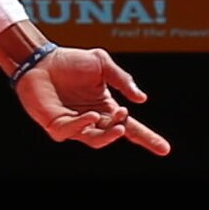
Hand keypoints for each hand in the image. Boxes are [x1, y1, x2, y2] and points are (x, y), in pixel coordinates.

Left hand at [21, 45, 171, 154]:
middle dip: (123, 129)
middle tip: (124, 115)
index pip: (131, 128)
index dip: (148, 139)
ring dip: (108, 133)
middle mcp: (93, 120)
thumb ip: (123, 80)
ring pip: (97, 140)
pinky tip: (90, 115)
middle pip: (117, 135)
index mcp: (107, 108)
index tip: (165, 150)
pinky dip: (83, 126)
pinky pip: (73, 133)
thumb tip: (141, 100)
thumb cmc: (71, 61)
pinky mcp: (57, 127)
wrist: (42, 60)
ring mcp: (75, 126)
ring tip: (116, 120)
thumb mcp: (103, 64)